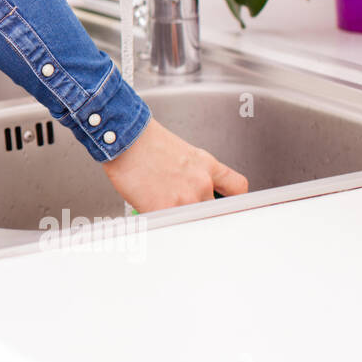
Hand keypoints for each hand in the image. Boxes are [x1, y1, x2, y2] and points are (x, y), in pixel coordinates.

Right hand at [101, 117, 248, 211]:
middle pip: (214, 209)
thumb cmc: (145, 140)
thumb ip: (192, 173)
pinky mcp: (166, 209)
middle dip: (197, 210)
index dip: (233, 199)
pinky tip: (149, 210)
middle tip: (181, 206)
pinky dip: (159, 221)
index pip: (236, 187)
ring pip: (191, 219)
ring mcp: (186, 198)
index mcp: (206, 165)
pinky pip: (168, 224)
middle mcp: (201, 182)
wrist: (126, 137)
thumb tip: (188, 190)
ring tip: (160, 205)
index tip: (224, 203)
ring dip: (177, 216)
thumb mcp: (181, 152)